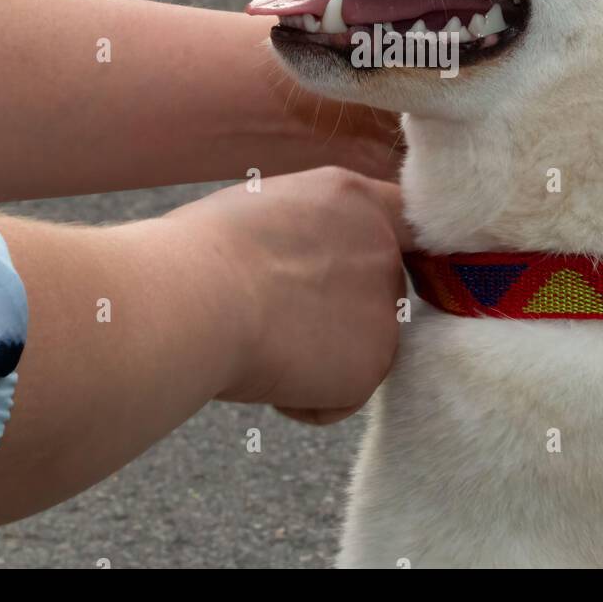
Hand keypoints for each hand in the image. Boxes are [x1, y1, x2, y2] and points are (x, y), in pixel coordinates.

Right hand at [165, 167, 412, 423]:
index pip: (406, 220)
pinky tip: (265, 375)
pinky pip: (341, 398)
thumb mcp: (265, 209)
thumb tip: (304, 263)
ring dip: (318, 360)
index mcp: (355, 199)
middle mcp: (382, 249)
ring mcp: (384, 308)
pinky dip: (304, 402)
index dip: (387, 250)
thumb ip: (308, 231)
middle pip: (382, 292)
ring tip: (261, 345)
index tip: (362, 274)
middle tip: (275, 320)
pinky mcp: (375, 364)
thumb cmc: (200, 253)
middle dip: (340, 314)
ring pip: (361, 349)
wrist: (196, 298)